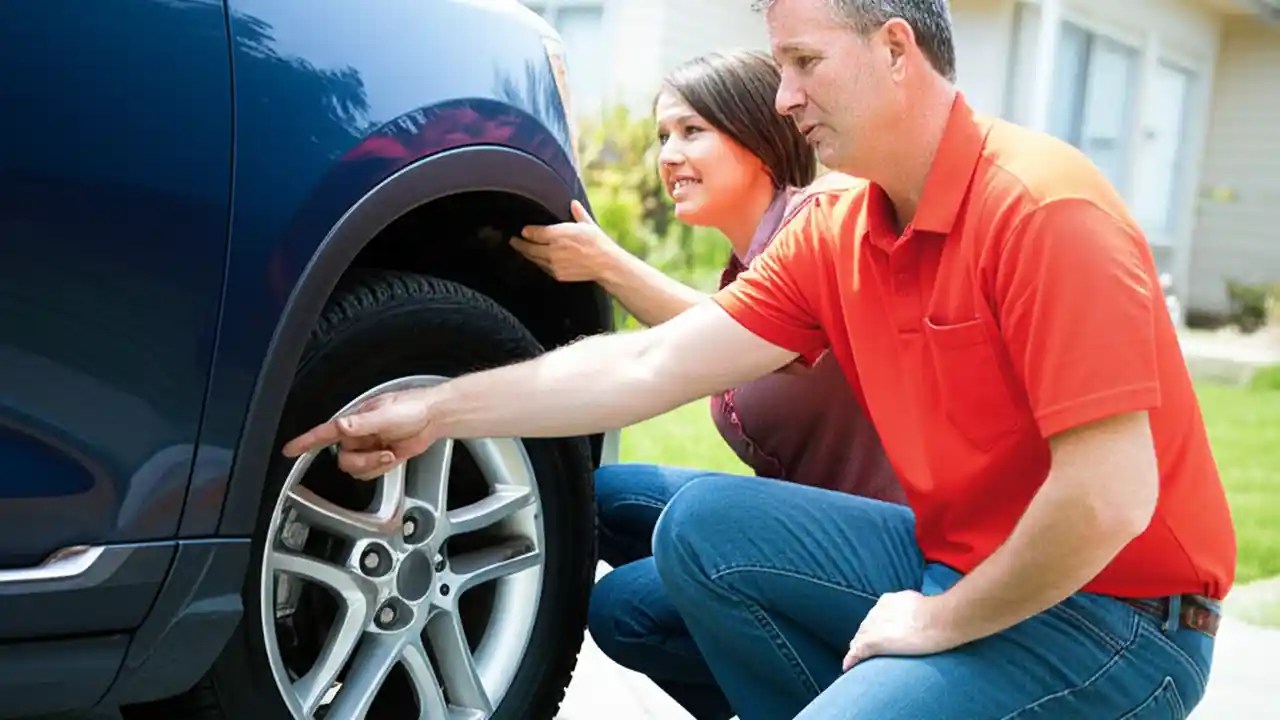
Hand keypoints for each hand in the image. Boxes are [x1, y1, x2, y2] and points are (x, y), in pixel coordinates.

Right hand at [282, 387, 440, 479]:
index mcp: (354, 420)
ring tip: (390, 453)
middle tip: (382, 453)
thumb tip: (340, 425)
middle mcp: (358, 434)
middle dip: (362, 461)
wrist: (434, 417)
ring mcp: (369, 446)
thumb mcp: (386, 414)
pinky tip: (392, 456)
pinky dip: (382, 468)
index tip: (288, 450)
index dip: (304, 442)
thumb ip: (362, 423)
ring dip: (374, 465)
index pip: (323, 433)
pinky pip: (371, 472)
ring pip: (356, 468)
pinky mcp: (380, 456)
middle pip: (343, 459)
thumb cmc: (413, 407)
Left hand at [510, 200, 623, 282]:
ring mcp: (554, 263)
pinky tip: (536, 260)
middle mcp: (553, 249)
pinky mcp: (557, 274)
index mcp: (558, 234)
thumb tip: (573, 203)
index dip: (527, 232)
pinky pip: (542, 267)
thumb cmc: (598, 243)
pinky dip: (537, 263)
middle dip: (519, 244)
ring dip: (526, 254)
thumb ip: (578, 214)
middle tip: (513, 240)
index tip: (524, 230)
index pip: (534, 233)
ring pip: (533, 259)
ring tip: (521, 249)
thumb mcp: (588, 224)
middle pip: (529, 247)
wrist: (605, 265)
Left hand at [842, 591, 960, 670]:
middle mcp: (876, 612)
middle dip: (865, 637)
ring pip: (859, 639)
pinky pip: (857, 652)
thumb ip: (917, 609)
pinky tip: (848, 667)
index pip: (876, 616)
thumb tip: (925, 614)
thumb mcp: (924, 605)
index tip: (882, 635)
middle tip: (870, 651)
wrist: (938, 619)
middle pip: (865, 627)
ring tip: (858, 662)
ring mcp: (873, 627)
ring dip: (859, 649)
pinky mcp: (873, 641)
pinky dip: (851, 660)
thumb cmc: (940, 614)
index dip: (876, 627)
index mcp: (888, 601)